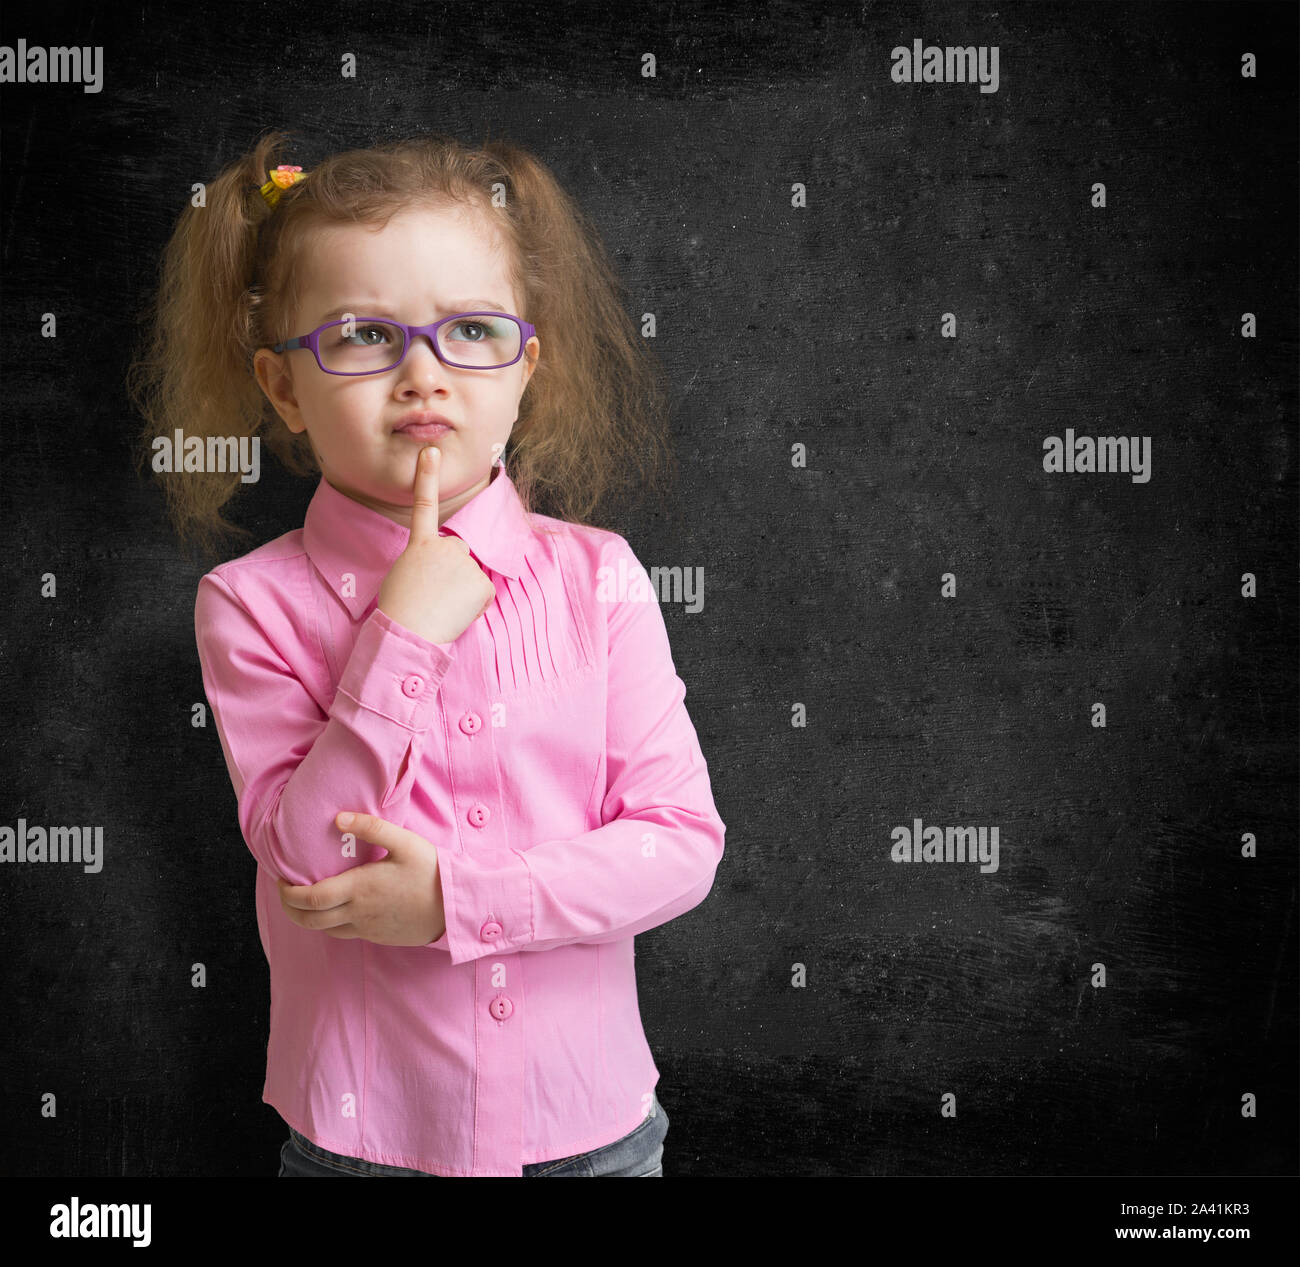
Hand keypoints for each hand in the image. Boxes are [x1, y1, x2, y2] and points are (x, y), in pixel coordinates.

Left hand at [276, 812, 446, 945]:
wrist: (455, 906)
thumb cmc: (431, 871)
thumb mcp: (405, 842)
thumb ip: (371, 827)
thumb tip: (338, 817)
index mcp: (359, 888)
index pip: (309, 898)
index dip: (288, 892)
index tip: (282, 878)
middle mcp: (358, 913)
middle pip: (309, 920)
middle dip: (289, 908)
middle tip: (285, 891)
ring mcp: (367, 928)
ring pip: (324, 930)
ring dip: (307, 918)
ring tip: (305, 900)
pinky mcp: (378, 936)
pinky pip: (344, 933)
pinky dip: (329, 923)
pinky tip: (336, 909)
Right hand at [376, 445, 495, 644]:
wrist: (407, 634)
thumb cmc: (400, 610)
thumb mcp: (405, 575)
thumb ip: (426, 563)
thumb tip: (444, 573)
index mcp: (420, 545)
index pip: (424, 504)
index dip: (427, 476)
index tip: (431, 451)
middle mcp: (444, 547)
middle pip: (458, 553)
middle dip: (453, 571)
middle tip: (435, 594)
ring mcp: (464, 563)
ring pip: (471, 575)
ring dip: (463, 591)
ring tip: (443, 607)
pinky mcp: (480, 582)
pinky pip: (483, 593)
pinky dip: (475, 605)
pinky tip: (458, 613)